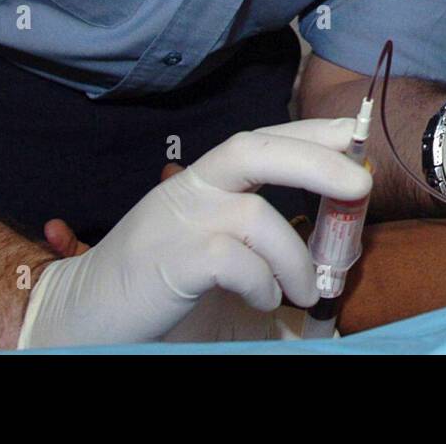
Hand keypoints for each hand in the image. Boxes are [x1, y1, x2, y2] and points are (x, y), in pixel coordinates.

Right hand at [17, 118, 370, 347]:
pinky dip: (263, 282)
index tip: (353, 132)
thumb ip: (249, 221)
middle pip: (254, 151)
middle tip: (360, 182)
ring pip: (256, 217)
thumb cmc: (156, 276)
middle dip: (315, 159)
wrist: (85, 312)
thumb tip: (320, 222)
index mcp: (200, 179)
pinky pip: (235, 263)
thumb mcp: (205, 236)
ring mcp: (177, 223)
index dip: (307, 131)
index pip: (258, 139)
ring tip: (307, 290)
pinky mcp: (171, 262)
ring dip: (296, 257)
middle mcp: (188, 190)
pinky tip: (266, 300)